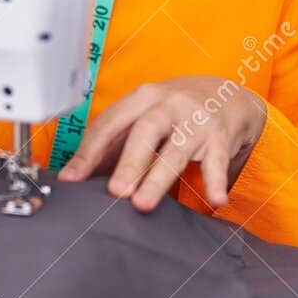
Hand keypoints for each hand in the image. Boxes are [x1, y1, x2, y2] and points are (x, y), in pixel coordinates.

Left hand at [57, 76, 268, 211]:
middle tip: (114, 191)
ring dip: (158, 178)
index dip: (88, 152)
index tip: (70, 179)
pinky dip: (217, 181)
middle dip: (128, 163)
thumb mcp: (143, 116)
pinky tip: (216, 200)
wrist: (227, 94)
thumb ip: (114, 144)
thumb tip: (75, 177)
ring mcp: (196, 120)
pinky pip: (218, 161)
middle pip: (145, 131)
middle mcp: (168, 104)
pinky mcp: (220, 137)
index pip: (109, 123)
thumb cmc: (174, 111)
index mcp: (141, 98)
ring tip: (143, 203)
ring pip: (177, 150)